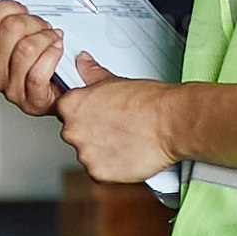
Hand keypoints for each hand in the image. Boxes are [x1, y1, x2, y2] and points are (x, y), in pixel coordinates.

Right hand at [0, 0, 68, 114]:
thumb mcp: (11, 31)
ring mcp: (11, 89)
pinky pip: (39, 71)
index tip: (23, 10)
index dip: (12, 7)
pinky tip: (58, 51)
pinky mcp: (32, 100)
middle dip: (34, 22)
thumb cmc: (39, 58)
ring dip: (47, 38)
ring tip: (53, 39)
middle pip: (11, 28)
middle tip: (43, 27)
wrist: (66, 87)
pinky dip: (54, 55)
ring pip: (26, 48)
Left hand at [62, 77, 186, 187]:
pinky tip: (128, 154)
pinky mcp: (98, 173)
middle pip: (75, 134)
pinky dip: (112, 167)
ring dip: (102, 151)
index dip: (86, 113)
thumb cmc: (147, 101)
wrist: (171, 122)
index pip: (66, 111)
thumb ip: (91, 73)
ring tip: (126, 140)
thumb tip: (82, 62)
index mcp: (70, 105)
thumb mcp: (114, 80)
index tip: (102, 115)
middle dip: (93, 133)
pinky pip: (100, 172)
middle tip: (117, 128)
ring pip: (88, 154)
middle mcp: (71, 130)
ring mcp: (84, 154)